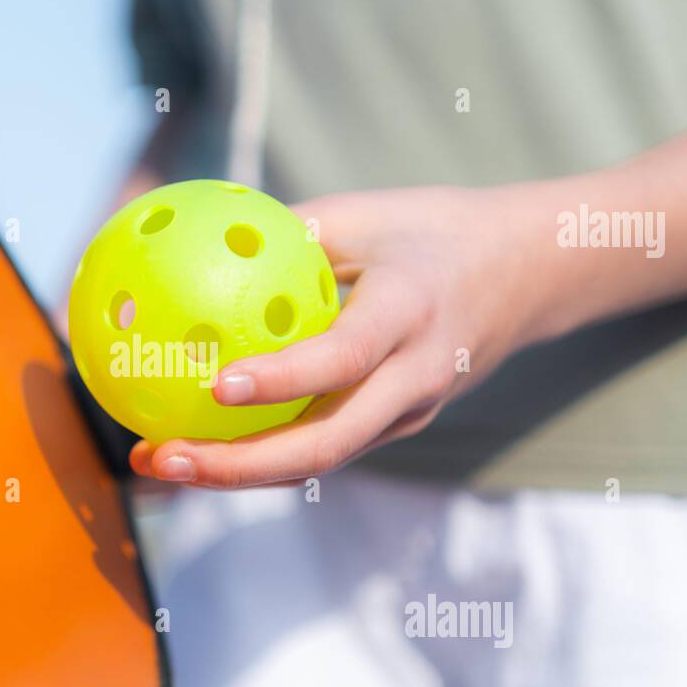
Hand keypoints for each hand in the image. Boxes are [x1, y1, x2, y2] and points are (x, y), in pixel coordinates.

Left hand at [129, 185, 546, 487]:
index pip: (343, 359)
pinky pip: (323, 449)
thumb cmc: (436, 231)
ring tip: (156, 459)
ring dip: (234, 472)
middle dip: (233, 467)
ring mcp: (408, 414)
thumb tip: (194, 239)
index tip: (216, 386)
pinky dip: (260, 456)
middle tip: (158, 456)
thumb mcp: (368, 214)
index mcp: (410, 315)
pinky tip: (201, 443)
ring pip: (316, 462)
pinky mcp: (396, 427)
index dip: (281, 381)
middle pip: (323, 447)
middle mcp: (413, 379)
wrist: (530, 275)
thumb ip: (290, 232)